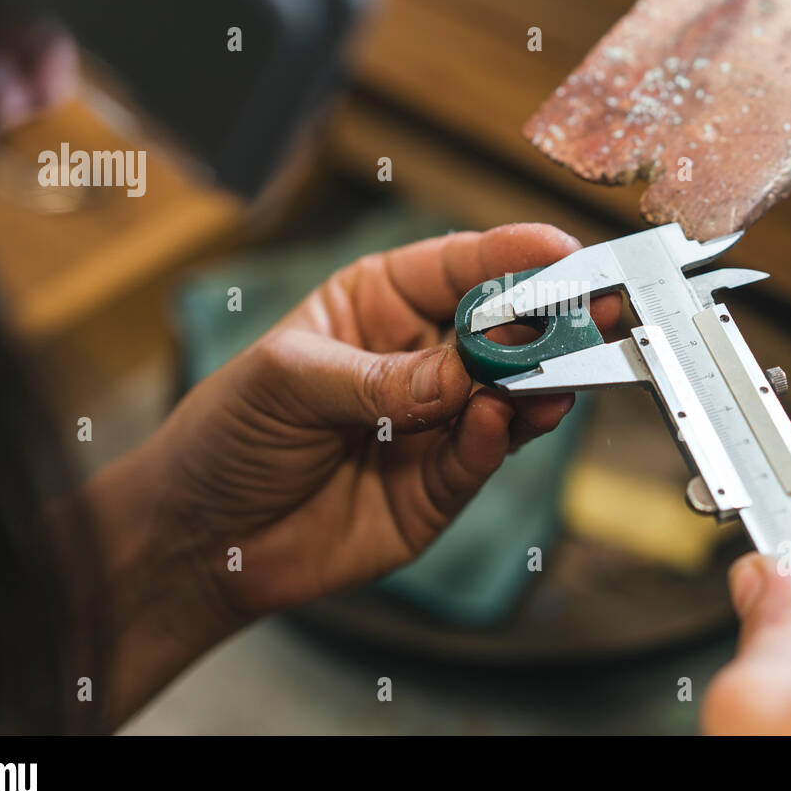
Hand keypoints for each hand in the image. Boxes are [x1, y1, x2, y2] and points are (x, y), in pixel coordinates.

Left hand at [144, 223, 613, 622]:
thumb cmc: (227, 436)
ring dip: (535, 386)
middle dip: (546, 322)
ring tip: (552, 379)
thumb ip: (381, 378)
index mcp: (379, 304)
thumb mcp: (288, 383)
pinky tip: (494, 423)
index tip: (561, 250)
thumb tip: (465, 374)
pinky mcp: (438, 488)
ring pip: (507, 397)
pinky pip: (480, 458)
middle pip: (500, 331)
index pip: (459, 268)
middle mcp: (418, 360)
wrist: (200, 539)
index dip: (513, 256)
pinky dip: (493, 441)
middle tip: (590, 316)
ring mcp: (433, 424)